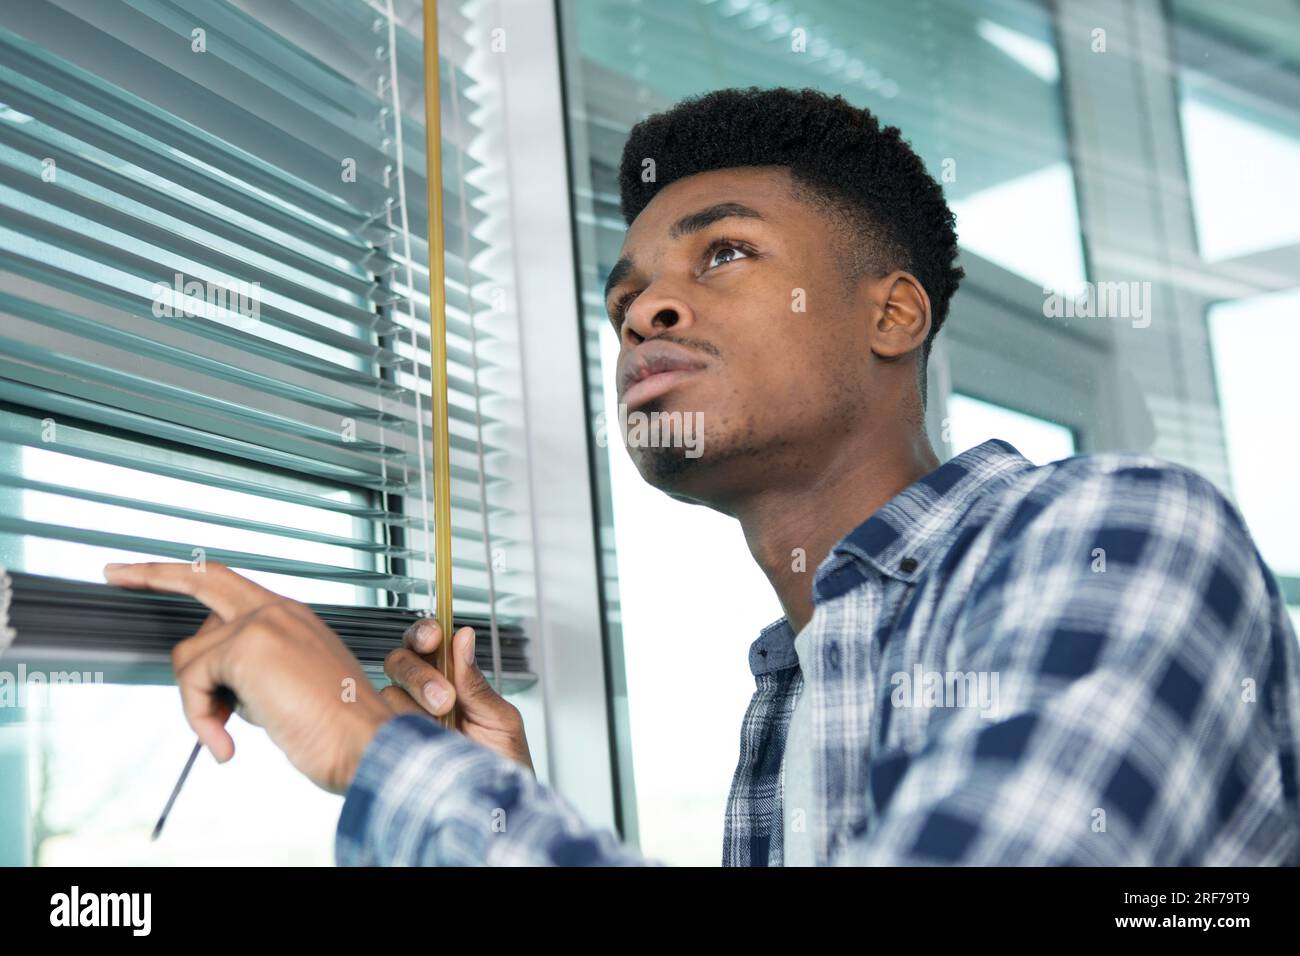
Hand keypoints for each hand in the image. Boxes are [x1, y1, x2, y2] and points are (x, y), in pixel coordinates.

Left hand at [104, 561, 392, 793]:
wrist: (366, 742)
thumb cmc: (337, 727)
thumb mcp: (286, 690)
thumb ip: (248, 673)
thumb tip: (209, 684)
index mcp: (293, 618)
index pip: (232, 588)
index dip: (190, 579)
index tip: (153, 574)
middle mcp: (279, 610)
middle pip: (202, 577)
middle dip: (152, 572)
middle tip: (114, 572)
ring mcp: (264, 622)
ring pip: (190, 655)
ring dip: (197, 704)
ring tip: (227, 734)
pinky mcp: (248, 645)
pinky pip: (192, 681)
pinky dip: (200, 719)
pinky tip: (228, 744)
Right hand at [382, 619, 534, 772]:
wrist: (495, 812)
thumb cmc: (502, 767)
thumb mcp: (500, 721)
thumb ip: (477, 683)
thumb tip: (464, 637)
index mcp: (454, 682)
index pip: (428, 645)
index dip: (425, 634)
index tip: (433, 638)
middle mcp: (424, 698)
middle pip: (400, 661)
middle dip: (420, 674)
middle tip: (445, 699)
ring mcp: (406, 722)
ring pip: (387, 692)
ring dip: (412, 705)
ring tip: (439, 728)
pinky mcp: (391, 746)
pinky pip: (378, 725)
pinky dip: (394, 727)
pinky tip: (415, 738)